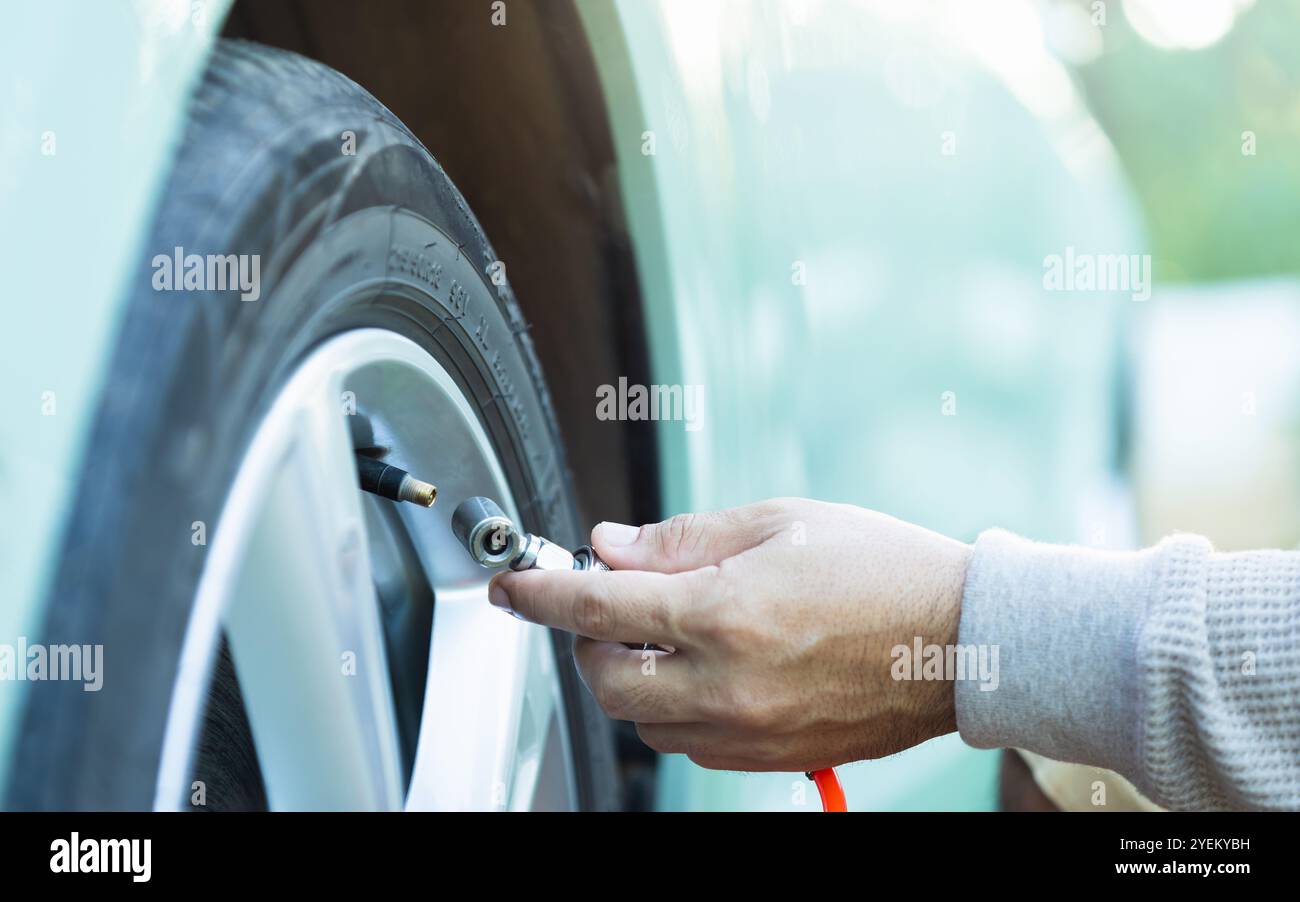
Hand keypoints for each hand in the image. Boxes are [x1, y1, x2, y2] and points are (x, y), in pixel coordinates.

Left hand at [488, 498, 971, 771]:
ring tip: (664, 636)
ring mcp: (748, 731)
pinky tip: (703, 670)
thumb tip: (609, 548)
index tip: (511, 585)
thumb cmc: (880, 569)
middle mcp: (727, 684)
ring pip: (643, 722)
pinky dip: (674, 710)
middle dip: (588, 642)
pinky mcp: (770, 757)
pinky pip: (690, 745)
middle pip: (605, 681)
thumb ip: (680, 539)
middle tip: (609, 605)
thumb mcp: (777, 522)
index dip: (539, 594)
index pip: (596, 609)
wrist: (960, 639)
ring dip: (631, 678)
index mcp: (723, 614)